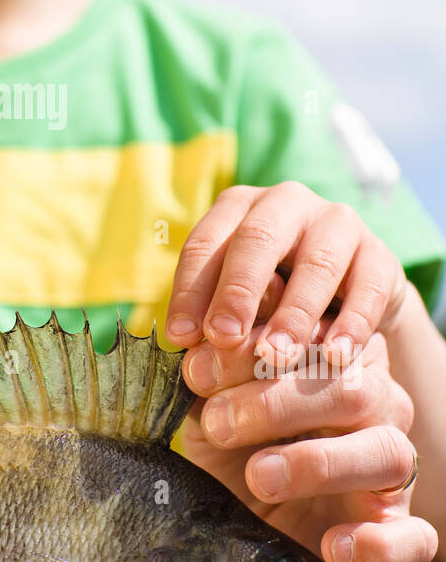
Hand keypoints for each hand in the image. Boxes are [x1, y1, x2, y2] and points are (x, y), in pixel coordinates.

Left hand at [165, 181, 408, 369]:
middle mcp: (285, 203)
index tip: (182, 337)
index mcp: (238, 207)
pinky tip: (335, 358)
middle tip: (223, 339)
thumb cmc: (271, 299)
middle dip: (237, 292)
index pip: (206, 243)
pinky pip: (368, 285)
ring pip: (315, 262)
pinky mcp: (379, 253)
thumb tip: (187, 344)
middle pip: (257, 239)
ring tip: (277, 357)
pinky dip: (352, 324)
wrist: (349, 299)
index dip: (190, 289)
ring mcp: (336, 223)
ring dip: (294, 314)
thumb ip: (213, 314)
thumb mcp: (237, 299)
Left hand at [178, 313, 437, 561]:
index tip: (197, 372)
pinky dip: (378, 544)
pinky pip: (412, 538)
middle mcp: (376, 410)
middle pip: (354, 389)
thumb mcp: (211, 412)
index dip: (259, 348)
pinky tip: (334, 547)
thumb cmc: (232, 454)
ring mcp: (392, 474)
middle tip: (218, 424)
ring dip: (320, 462)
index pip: (317, 340)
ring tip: (261, 476)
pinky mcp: (398, 535)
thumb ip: (210, 380)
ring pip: (388, 453)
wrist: (248, 535)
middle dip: (278, 402)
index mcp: (335, 366)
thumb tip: (197, 355)